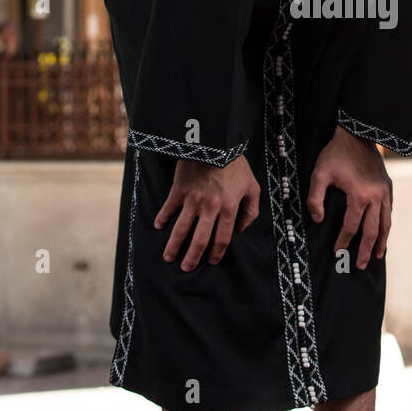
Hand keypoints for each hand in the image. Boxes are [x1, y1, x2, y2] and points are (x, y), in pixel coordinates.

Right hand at [155, 154, 259, 269]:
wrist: (217, 142)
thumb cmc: (236, 165)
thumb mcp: (252, 187)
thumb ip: (251, 211)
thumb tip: (241, 230)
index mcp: (229, 208)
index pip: (222, 238)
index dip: (216, 253)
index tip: (211, 261)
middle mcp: (210, 208)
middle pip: (200, 239)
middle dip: (192, 257)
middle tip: (186, 268)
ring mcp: (193, 199)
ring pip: (181, 229)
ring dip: (174, 245)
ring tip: (168, 257)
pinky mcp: (179, 189)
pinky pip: (168, 207)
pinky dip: (162, 218)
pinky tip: (159, 226)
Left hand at [306, 125, 392, 268]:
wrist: (358, 133)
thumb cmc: (336, 154)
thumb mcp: (319, 173)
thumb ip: (315, 199)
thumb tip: (318, 220)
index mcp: (359, 195)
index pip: (351, 226)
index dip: (343, 241)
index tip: (337, 252)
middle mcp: (376, 197)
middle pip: (372, 230)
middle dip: (365, 250)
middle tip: (359, 265)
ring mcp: (385, 192)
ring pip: (385, 223)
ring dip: (381, 242)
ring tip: (378, 256)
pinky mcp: (388, 186)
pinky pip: (389, 211)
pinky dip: (386, 225)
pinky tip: (383, 233)